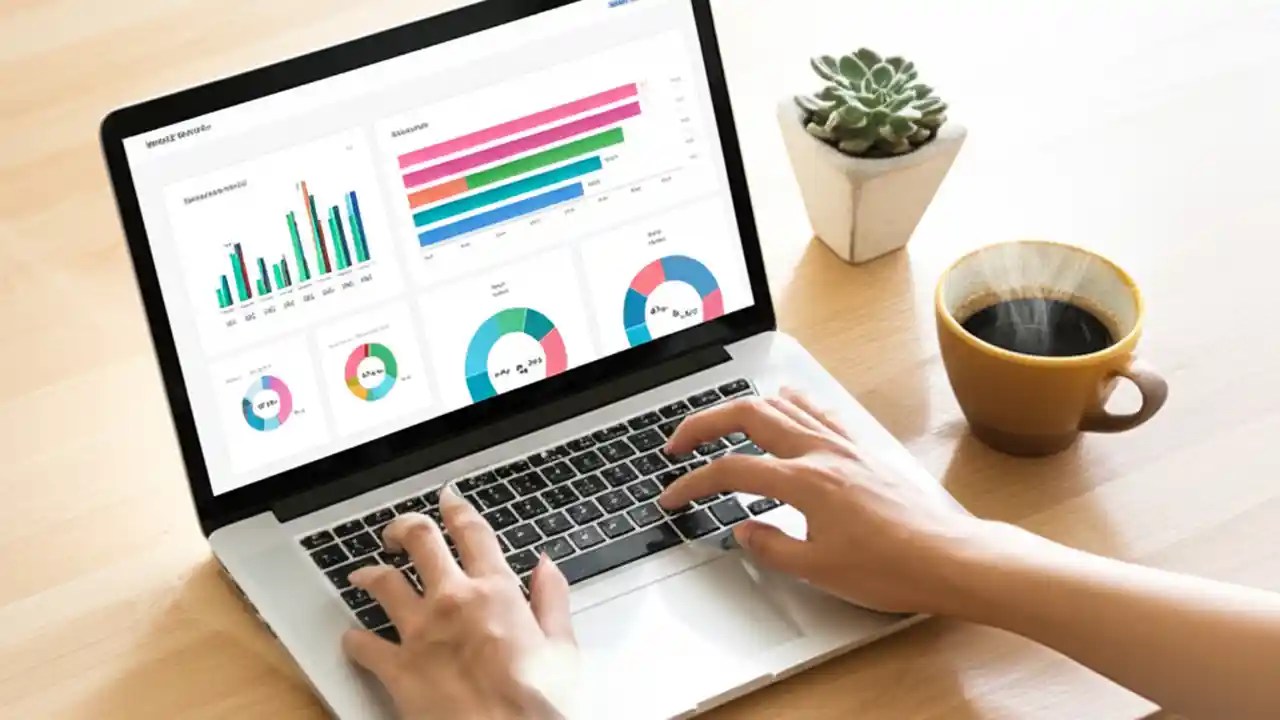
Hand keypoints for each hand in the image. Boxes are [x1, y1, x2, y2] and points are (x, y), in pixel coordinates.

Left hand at [343, 488, 576, 719]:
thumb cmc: (539, 707)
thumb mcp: (563, 649)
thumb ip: (553, 601)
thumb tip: (547, 567)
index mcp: (497, 592)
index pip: (472, 532)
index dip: (457, 509)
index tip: (448, 500)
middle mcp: (454, 601)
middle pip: (421, 540)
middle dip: (406, 527)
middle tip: (399, 531)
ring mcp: (420, 632)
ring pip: (383, 582)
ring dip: (370, 572)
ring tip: (364, 573)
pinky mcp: (397, 668)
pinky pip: (362, 644)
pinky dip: (354, 640)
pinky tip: (352, 639)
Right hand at [659, 389, 985, 615]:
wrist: (949, 559)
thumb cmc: (893, 568)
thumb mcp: (819, 569)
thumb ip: (771, 545)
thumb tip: (743, 531)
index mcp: (805, 482)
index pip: (731, 471)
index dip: (692, 483)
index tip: (672, 495)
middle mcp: (822, 453)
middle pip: (748, 415)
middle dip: (704, 423)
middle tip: (678, 443)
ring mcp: (844, 446)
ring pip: (783, 405)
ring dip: (742, 408)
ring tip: (719, 421)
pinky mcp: (862, 450)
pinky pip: (819, 411)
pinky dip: (791, 404)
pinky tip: (785, 406)